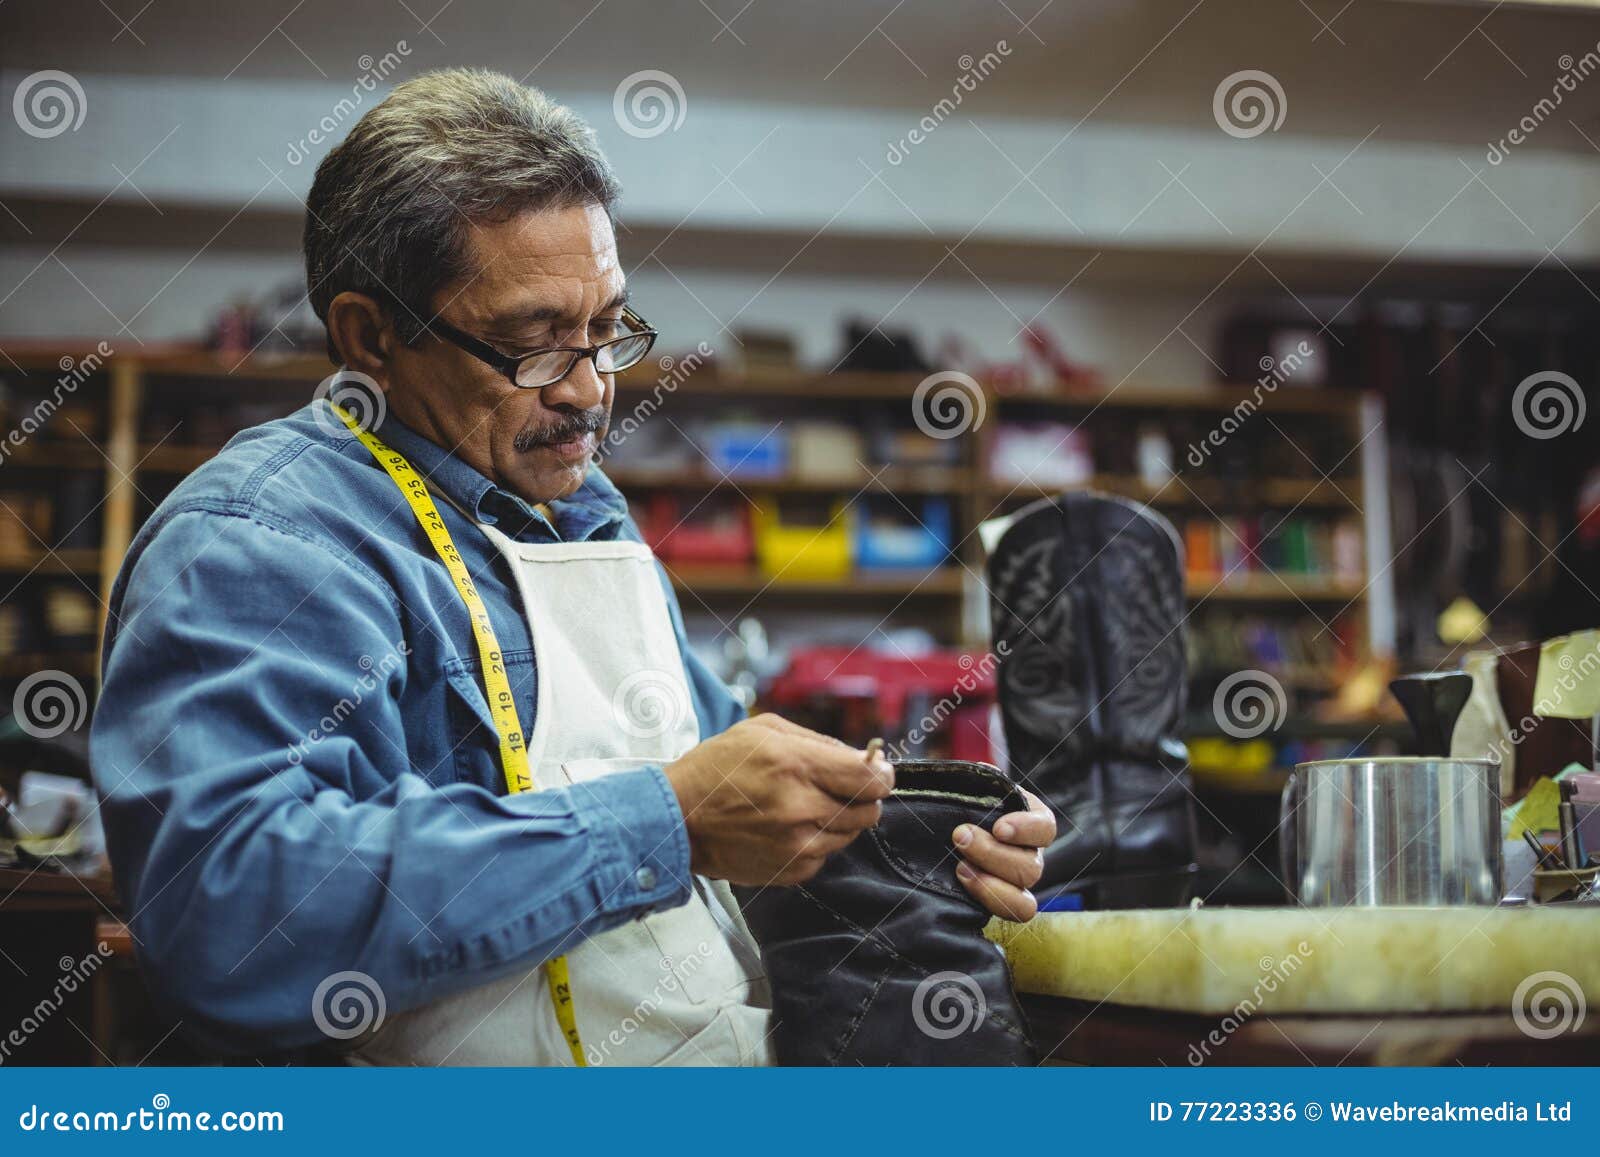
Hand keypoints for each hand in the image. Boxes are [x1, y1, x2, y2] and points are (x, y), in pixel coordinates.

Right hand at [664, 714, 893, 886]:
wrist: (679, 818)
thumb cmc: (718, 768)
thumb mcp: (765, 731)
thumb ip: (819, 742)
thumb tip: (862, 758)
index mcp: (797, 765)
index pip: (871, 779)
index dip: (883, 775)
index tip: (878, 772)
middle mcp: (801, 808)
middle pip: (869, 811)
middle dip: (861, 797)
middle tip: (837, 788)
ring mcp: (796, 845)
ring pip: (850, 835)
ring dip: (837, 820)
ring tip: (803, 806)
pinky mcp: (789, 871)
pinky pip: (825, 857)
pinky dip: (816, 843)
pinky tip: (788, 828)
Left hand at [952, 789, 1054, 921]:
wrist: (941, 827)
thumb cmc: (959, 801)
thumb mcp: (966, 785)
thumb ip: (974, 778)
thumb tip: (983, 770)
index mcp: (1031, 819)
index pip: (1045, 827)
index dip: (1026, 829)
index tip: (999, 827)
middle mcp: (1031, 852)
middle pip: (1031, 867)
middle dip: (993, 854)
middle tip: (960, 836)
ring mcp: (1019, 880)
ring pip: (1025, 895)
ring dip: (990, 882)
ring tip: (959, 865)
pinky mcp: (1002, 899)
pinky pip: (1015, 912)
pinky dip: (991, 899)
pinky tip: (963, 880)